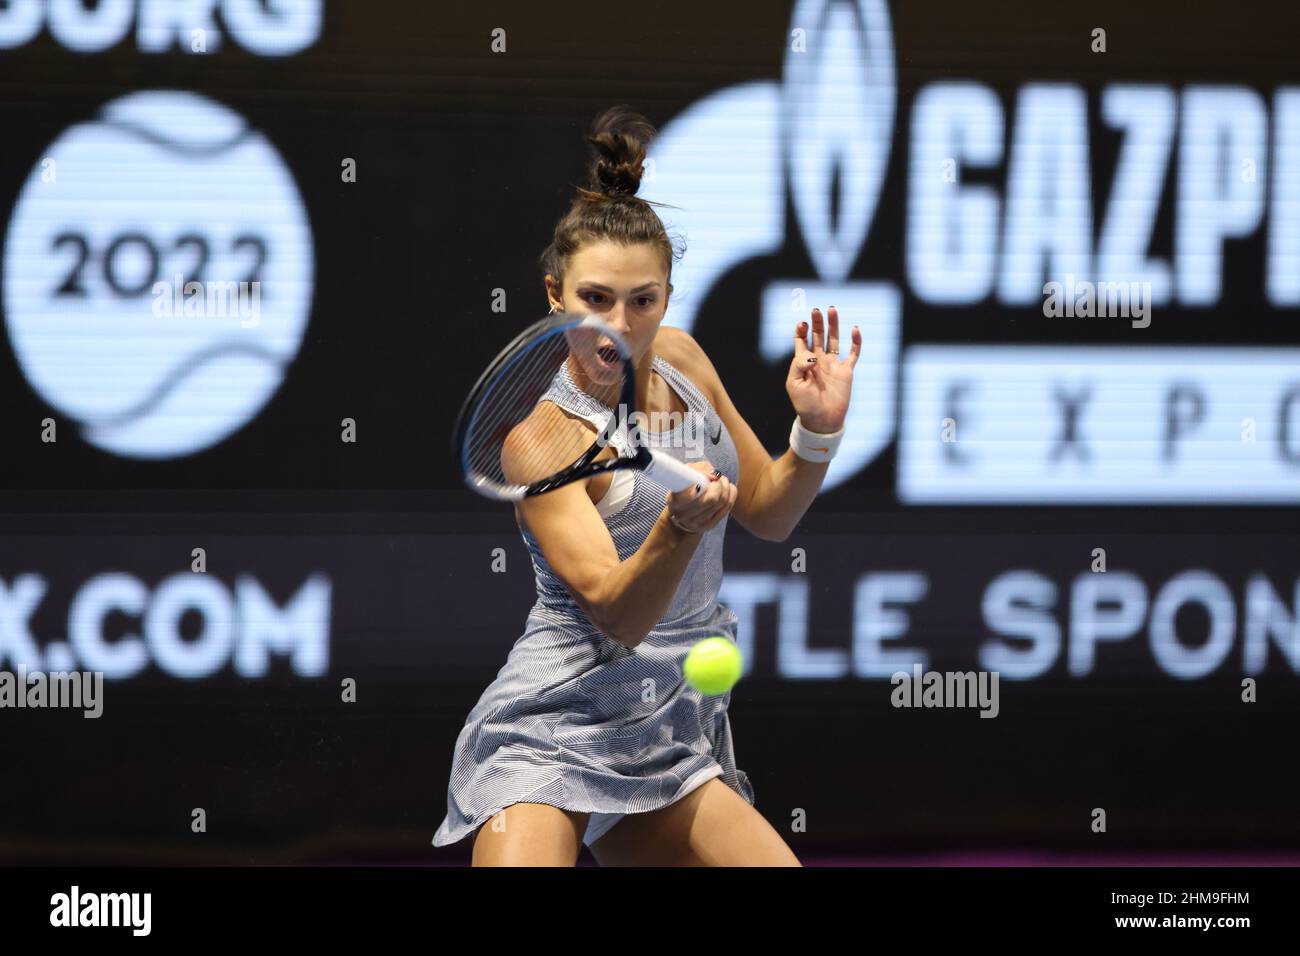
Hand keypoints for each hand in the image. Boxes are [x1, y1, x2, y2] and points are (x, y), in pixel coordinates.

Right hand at [665, 460, 736, 533]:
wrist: (682, 514)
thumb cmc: (683, 489)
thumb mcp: (684, 475)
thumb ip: (697, 470)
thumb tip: (714, 475)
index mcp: (674, 502)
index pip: (689, 495)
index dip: (700, 483)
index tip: (705, 477)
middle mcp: (684, 515)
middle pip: (712, 498)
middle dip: (718, 484)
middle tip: (717, 477)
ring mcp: (698, 523)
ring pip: (722, 501)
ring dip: (725, 487)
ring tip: (721, 480)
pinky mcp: (710, 525)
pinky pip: (727, 506)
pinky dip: (731, 493)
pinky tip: (727, 487)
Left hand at [786, 306, 860, 433]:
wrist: (822, 421)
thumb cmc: (805, 404)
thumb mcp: (794, 384)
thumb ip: (798, 365)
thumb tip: (811, 354)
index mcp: (803, 362)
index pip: (801, 340)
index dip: (801, 330)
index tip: (802, 323)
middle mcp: (818, 360)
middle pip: (818, 336)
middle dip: (817, 322)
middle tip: (817, 310)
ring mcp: (833, 364)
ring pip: (834, 339)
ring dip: (833, 325)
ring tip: (832, 310)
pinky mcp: (846, 371)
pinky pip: (853, 353)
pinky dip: (855, 341)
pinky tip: (855, 329)